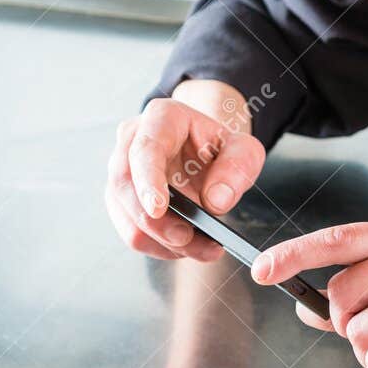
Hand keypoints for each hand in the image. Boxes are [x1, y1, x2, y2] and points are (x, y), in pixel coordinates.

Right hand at [105, 82, 265, 261]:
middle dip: (154, 220)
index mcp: (162, 118)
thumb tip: (216, 201)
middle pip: (124, 184)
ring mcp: (123, 170)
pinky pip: (132, 230)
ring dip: (159, 240)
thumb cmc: (221, 148)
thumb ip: (237, 169)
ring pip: (125, 213)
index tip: (158, 209)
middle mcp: (133, 140)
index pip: (145, 148)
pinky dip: (159, 246)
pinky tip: (187, 248)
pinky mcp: (123, 199)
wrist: (208, 153)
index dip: (147, 179)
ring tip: (200, 248)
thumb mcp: (244, 151)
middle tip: (186, 239)